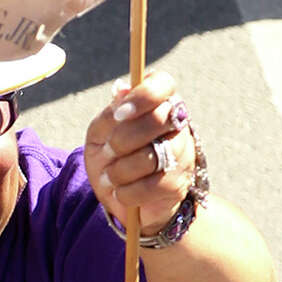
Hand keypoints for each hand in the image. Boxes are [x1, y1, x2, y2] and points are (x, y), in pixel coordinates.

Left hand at [84, 71, 196, 237]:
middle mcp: (176, 124)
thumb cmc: (110, 157)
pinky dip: (127, 192)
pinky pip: (152, 186)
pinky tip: (120, 192)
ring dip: (120, 170)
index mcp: (157, 103)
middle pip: (159, 119)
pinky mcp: (178, 183)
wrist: (119, 196)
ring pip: (153, 156)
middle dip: (123, 138)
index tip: (119, 114)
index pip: (163, 84)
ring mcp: (181, 154)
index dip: (143, 97)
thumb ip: (110, 114)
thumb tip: (122, 90)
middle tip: (109, 150)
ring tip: (110, 176)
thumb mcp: (100, 134)